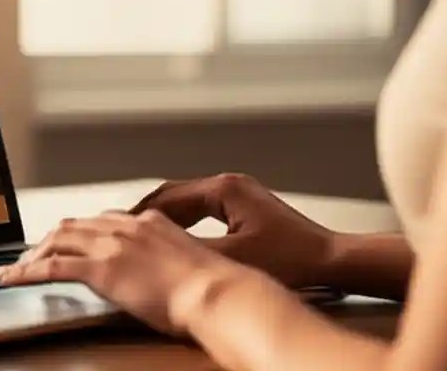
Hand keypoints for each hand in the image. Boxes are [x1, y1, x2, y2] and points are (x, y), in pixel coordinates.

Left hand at [0, 210, 260, 334]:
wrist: (217, 293)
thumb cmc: (217, 287)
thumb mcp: (195, 261)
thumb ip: (174, 258)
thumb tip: (169, 273)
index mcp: (150, 222)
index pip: (106, 220)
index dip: (84, 232)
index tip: (74, 242)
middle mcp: (127, 227)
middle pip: (77, 225)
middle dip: (53, 239)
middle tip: (37, 254)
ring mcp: (111, 246)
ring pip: (58, 240)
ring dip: (35, 253)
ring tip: (18, 267)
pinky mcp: (100, 269)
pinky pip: (52, 267)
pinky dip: (26, 271)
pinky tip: (13, 277)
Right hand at [130, 173, 342, 288]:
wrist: (330, 261)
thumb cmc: (291, 259)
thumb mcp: (233, 259)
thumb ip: (192, 252)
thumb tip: (156, 252)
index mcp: (223, 189)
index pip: (167, 197)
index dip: (139, 214)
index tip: (116, 227)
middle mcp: (229, 185)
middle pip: (174, 195)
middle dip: (146, 214)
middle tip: (119, 231)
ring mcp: (239, 195)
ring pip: (188, 203)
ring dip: (164, 219)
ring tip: (139, 238)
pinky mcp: (246, 208)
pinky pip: (204, 212)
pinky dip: (184, 224)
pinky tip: (175, 242)